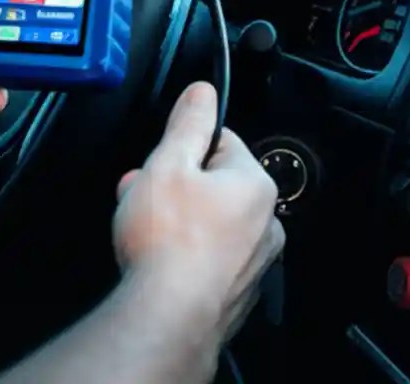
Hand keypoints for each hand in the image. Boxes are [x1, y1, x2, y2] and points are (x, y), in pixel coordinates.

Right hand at [113, 82, 283, 339]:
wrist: (169, 317)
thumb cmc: (168, 241)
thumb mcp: (169, 163)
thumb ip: (188, 124)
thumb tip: (202, 93)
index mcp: (255, 184)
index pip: (223, 144)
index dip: (183, 150)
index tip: (159, 165)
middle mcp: (266, 223)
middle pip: (216, 187)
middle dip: (177, 190)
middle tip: (143, 201)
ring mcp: (255, 263)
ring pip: (214, 226)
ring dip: (181, 224)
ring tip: (147, 236)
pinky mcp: (238, 294)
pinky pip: (211, 262)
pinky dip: (189, 259)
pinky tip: (163, 266)